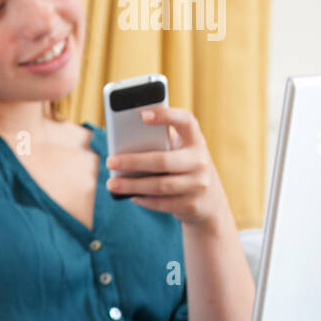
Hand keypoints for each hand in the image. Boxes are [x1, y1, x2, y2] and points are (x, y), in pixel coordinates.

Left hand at [104, 106, 234, 228]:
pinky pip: (162, 203)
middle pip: (163, 161)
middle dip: (133, 162)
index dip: (166, 116)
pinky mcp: (192, 205)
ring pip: (160, 185)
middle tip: (110, 161)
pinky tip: (129, 196)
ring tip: (111, 184)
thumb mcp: (179, 151)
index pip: (186, 121)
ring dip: (132, 185)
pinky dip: (143, 200)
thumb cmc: (182, 166)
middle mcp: (200, 161)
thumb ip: (158, 143)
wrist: (210, 200)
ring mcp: (199, 184)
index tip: (142, 115)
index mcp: (195, 140)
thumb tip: (121, 144)